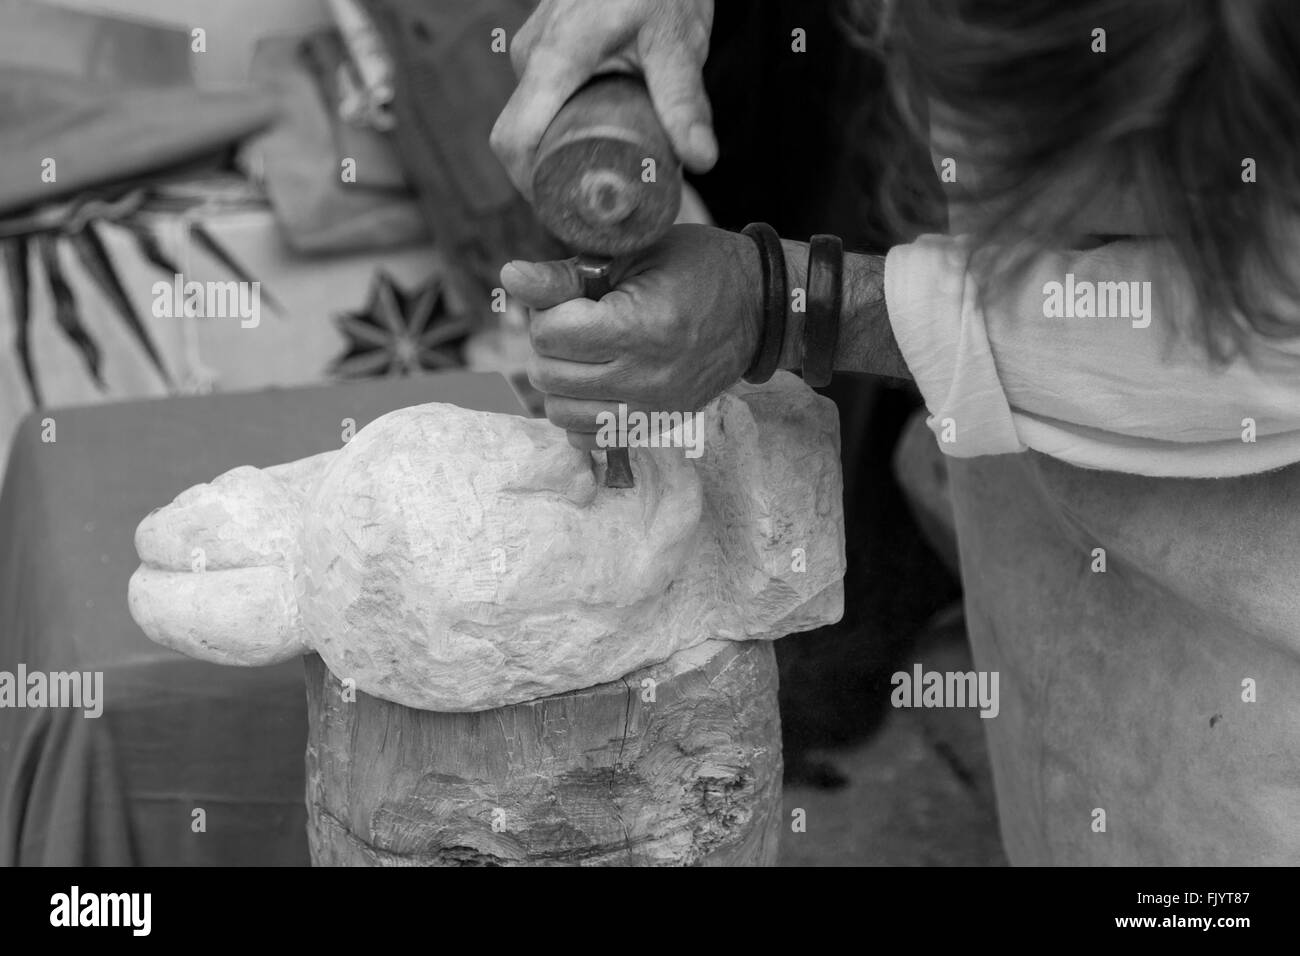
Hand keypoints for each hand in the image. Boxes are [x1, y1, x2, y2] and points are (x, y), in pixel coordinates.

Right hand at [491, 0, 716, 197]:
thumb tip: (702, 161)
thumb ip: (684, 102)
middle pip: (520, 138)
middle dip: (548, 179)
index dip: (528, 188)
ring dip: (559, 152)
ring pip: (532, 118)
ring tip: (603, 178)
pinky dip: (562, 127)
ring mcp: (534, 49)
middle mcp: (533, 54)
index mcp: (556, 57)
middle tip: (594, 207)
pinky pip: (542, 99)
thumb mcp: (676, 42)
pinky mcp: (544, 47)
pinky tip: (597, 143)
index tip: (564, 213)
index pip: (514, 140)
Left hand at [500, 223, 762, 448]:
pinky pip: (589, 439)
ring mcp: (653, 410)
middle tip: (578, 319)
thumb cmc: (697, 267)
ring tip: (585, 352)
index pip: (551, 334)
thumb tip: (510, 278)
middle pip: (549, 375)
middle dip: (551, 343)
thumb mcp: (633, 256)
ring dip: (560, 381)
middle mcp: (646, 378)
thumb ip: (566, 274)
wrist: (760, 307)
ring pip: (561, 413)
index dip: (548, 309)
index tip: (572, 295)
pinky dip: (580, 413)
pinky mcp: (657, 426)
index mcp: (642, 328)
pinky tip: (595, 383)